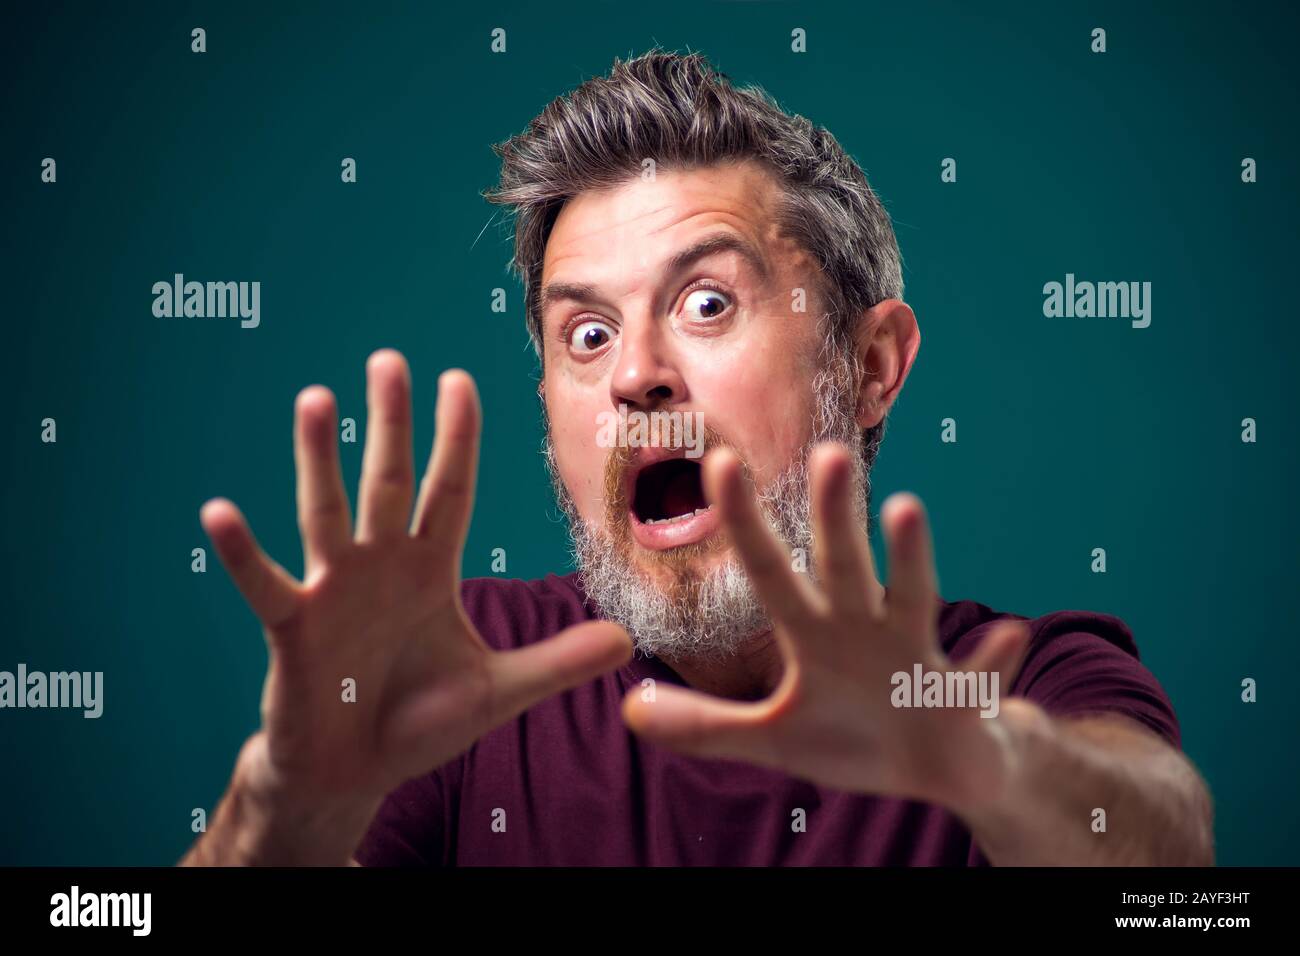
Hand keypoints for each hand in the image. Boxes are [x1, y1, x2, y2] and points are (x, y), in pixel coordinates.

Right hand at [202, 350, 630, 808]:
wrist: (356, 772)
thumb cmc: (420, 723)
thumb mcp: (499, 692)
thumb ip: (557, 662)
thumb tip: (628, 640)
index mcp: (429, 571)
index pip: (450, 492)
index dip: (457, 440)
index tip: (460, 380)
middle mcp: (380, 566)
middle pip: (389, 482)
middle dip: (392, 423)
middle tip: (390, 359)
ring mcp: (334, 591)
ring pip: (327, 513)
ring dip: (319, 459)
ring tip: (315, 398)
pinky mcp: (293, 629)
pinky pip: (265, 583)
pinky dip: (243, 553)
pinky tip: (219, 512)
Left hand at [620, 443, 1036, 811]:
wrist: (936, 769)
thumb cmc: (853, 737)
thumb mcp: (773, 739)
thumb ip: (706, 726)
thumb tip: (631, 711)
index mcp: (814, 636)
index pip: (771, 571)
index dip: (745, 523)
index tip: (720, 463)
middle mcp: (862, 631)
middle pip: (844, 568)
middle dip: (834, 517)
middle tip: (826, 453)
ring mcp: (914, 659)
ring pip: (912, 600)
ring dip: (909, 559)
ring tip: (905, 507)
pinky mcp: (961, 699)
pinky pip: (977, 681)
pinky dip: (991, 664)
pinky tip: (1006, 638)